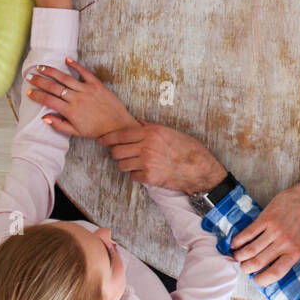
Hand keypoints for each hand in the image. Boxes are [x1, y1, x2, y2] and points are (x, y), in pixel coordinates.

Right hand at [25, 58, 137, 137]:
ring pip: (65, 78)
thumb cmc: (96, 130)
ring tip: (41, 67)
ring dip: (51, 71)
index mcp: (70, 111)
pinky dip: (75, 65)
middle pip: (53, 87)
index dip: (36, 95)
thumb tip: (44, 118)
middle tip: (29, 76)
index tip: (28, 92)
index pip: (48, 100)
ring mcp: (87, 90)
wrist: (117, 125)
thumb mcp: (76, 132)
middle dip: (39, 81)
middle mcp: (76, 98)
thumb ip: (59, 125)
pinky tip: (66, 59)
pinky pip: (84, 72)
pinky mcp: (96, 84)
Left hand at [98, 121, 225, 193]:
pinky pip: (132, 176)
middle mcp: (147, 146)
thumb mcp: (170, 131)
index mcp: (151, 132)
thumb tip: (138, 123)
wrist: (198, 169)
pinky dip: (136, 174)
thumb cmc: (187, 148)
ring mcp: (147, 162)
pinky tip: (144, 171)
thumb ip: (151, 127)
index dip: (107, 138)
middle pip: (117, 151)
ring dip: (125, 164)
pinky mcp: (149, 177)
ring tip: (133, 163)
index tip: (101, 141)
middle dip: (115, 153)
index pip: (120, 135)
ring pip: (122, 165)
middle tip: (120, 153)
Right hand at [229, 174, 299, 284]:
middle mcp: (283, 243)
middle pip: (258, 262)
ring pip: (250, 249)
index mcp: (295, 253)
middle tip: (245, 268)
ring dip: (240, 256)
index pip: (275, 273)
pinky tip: (234, 244)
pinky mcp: (266, 218)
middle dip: (246, 268)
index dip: (262, 280)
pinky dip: (238, 240)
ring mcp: (274, 230)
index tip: (257, 279)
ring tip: (237, 257)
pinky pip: (248, 233)